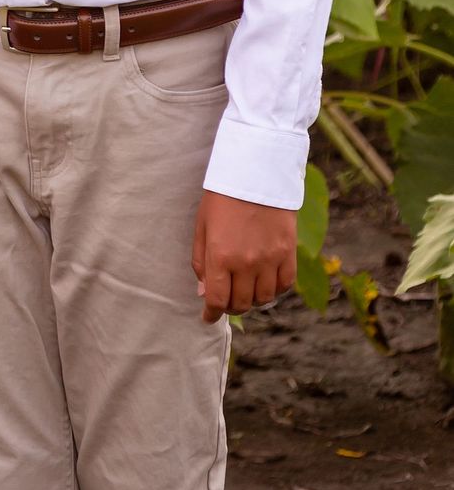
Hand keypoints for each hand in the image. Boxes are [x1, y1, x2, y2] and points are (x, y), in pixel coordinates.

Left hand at [192, 189, 296, 322]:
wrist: (256, 172)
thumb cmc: (223, 197)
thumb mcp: (202, 226)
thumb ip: (201, 262)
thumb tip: (204, 292)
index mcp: (220, 256)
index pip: (217, 300)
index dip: (211, 314)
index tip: (208, 317)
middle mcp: (246, 263)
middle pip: (241, 303)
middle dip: (230, 306)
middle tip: (226, 299)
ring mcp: (270, 260)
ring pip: (263, 299)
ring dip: (252, 299)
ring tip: (245, 289)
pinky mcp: (288, 253)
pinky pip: (284, 285)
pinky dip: (275, 290)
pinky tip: (265, 282)